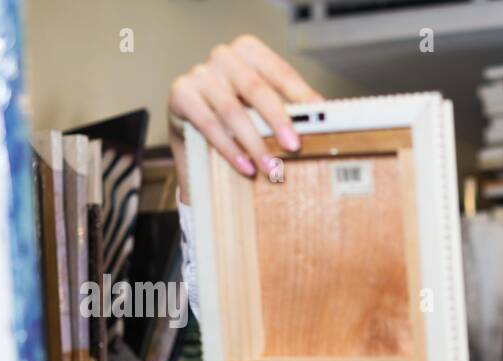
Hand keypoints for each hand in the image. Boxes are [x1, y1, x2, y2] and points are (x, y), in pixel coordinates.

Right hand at [167, 34, 324, 202]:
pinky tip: (245, 167)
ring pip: (232, 109)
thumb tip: (322, 122)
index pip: (279, 71)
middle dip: (277, 119)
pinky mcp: (181, 94)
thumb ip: (286, 106)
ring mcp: (200, 74)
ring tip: (270, 167)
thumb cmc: (237, 113)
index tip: (319, 114)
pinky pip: (208, 124)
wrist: (194, 125)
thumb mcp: (262, 106)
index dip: (300, 93)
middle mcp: (224, 57)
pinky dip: (229, 149)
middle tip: (294, 146)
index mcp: (249, 51)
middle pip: (255, 88)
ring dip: (254, 142)